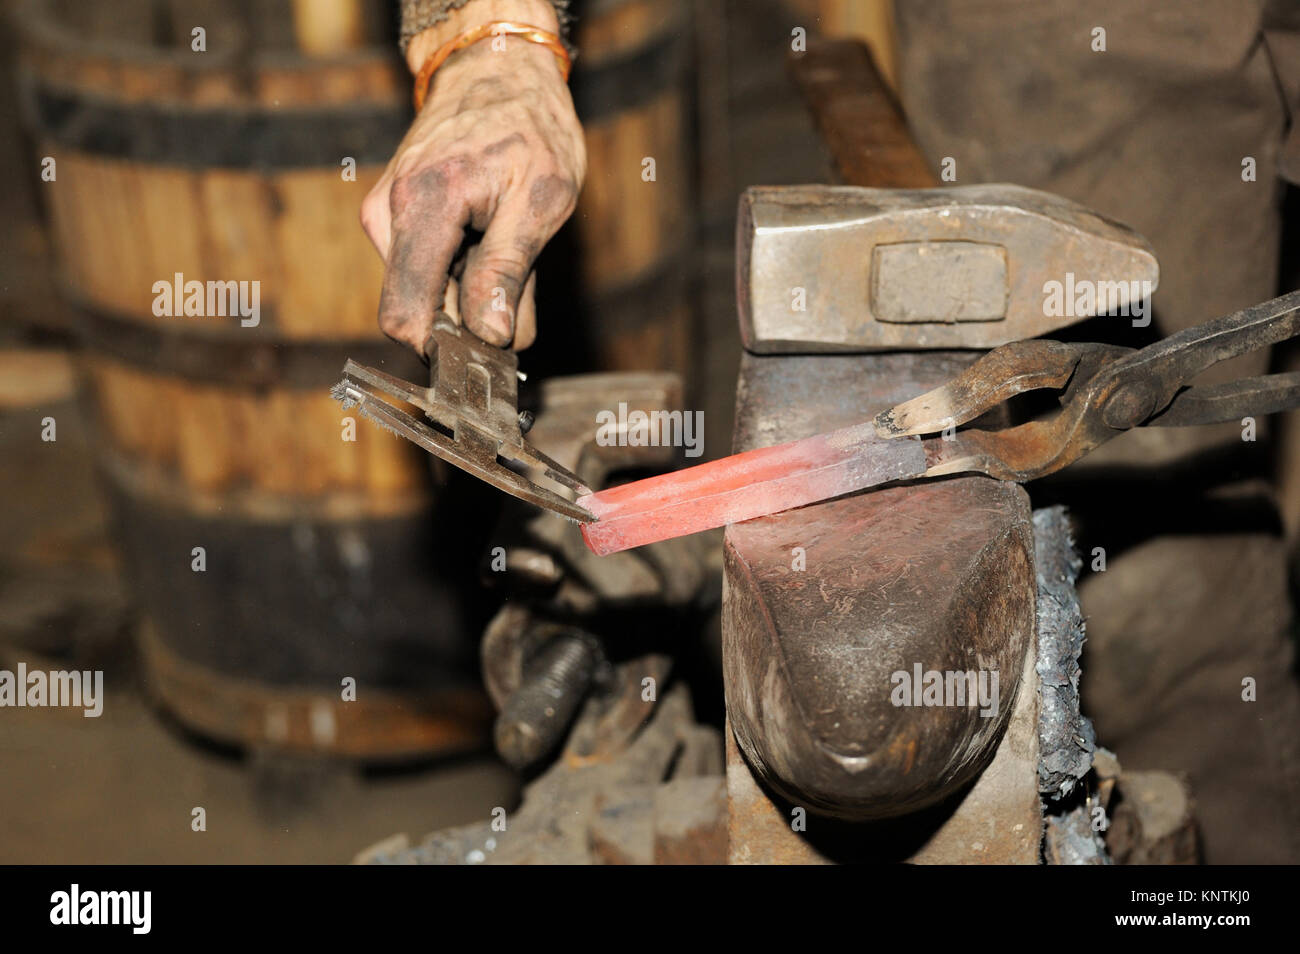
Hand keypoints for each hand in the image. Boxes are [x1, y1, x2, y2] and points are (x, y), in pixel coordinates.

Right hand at [361, 0, 584, 352]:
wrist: (496, 70)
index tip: (491, 346)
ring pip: (427, 293)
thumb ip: (510, 272)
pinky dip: (461, 268)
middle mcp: (388, 215)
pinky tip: (485, 234)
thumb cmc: (529, 126)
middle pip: (420, 311)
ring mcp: (383, 216)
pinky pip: (424, 270)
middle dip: (471, 314)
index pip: (406, 316)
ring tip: (505, 240)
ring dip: (472, 289)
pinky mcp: (389, 218)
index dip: (447, 348)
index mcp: (423, 207)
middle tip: (520, 275)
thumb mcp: (542, 200)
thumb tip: (491, 338)